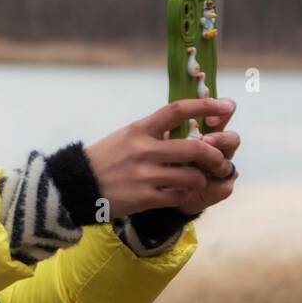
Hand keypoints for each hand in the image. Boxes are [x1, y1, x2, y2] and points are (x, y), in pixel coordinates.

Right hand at [84, 98, 233, 218]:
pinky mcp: (144, 197)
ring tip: (194, 182)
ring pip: (192, 175)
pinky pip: (179, 196)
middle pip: (196, 147)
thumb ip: (153, 133)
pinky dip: (183, 195)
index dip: (205, 105)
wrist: (75, 186)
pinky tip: (175, 194)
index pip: (177, 111)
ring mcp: (144, 174)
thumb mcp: (124, 137)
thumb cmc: (104, 160)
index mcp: (139, 130)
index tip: (226, 105)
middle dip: (215, 156)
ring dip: (200, 180)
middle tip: (221, 161)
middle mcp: (143, 150)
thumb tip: (186, 124)